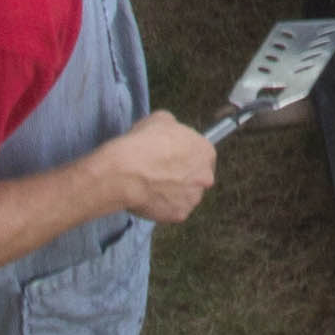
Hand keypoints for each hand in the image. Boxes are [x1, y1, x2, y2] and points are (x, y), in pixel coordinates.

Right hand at [102, 114, 220, 226]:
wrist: (128, 171)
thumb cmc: (144, 142)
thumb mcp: (161, 119)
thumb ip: (173, 128)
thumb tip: (171, 133)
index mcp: (205, 152)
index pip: (202, 155)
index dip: (187, 156)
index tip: (174, 159)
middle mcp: (206, 177)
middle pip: (197, 177)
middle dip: (183, 176)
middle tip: (162, 174)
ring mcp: (193, 198)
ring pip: (186, 196)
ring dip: (174, 193)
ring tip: (153, 187)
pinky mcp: (179, 215)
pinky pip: (173, 210)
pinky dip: (163, 206)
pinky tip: (149, 198)